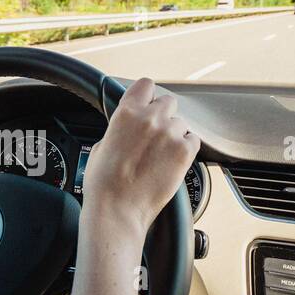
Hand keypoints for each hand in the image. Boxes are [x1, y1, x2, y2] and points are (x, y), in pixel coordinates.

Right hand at [82, 78, 197, 241]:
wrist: (117, 210)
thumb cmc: (104, 185)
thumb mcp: (100, 146)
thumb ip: (119, 130)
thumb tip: (127, 130)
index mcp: (126, 113)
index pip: (146, 84)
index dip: (147, 95)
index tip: (147, 104)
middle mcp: (150, 118)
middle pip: (168, 101)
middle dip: (163, 115)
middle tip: (156, 135)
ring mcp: (169, 134)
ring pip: (181, 122)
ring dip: (175, 134)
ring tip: (162, 155)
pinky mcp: (184, 151)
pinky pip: (193, 140)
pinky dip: (186, 149)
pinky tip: (172, 162)